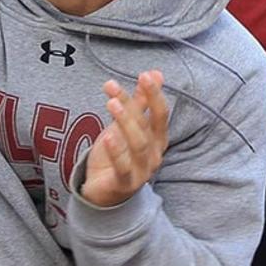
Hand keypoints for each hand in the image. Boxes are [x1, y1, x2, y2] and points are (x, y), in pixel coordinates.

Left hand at [81, 71, 168, 207]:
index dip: (154, 95)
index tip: (145, 75)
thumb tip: (155, 73)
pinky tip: (107, 136)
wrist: (104, 192)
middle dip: (132, 105)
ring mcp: (142, 171)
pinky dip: (117, 152)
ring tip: (111, 103)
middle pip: (146, 127)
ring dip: (125, 122)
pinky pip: (123, 167)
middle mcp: (154, 155)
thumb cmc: (118, 156)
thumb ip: (141, 102)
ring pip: (138, 144)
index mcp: (157, 139)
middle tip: (115, 86)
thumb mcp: (127, 126)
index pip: (161, 115)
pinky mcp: (126, 184)